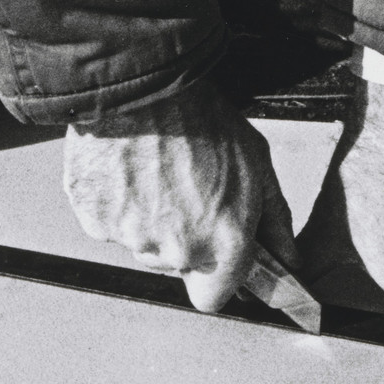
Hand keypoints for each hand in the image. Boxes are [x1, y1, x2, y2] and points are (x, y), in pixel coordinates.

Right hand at [63, 79, 297, 312]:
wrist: (145, 85)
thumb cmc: (202, 118)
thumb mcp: (257, 163)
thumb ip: (275, 219)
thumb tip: (289, 257)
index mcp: (224, 241)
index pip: (213, 298)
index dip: (212, 275)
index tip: (210, 252)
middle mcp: (177, 249)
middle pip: (175, 265)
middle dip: (180, 236)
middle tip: (182, 188)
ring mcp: (132, 236)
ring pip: (140, 243)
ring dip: (146, 219)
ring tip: (153, 171)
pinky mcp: (95, 219)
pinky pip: (107, 224)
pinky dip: (115, 204)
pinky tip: (127, 170)